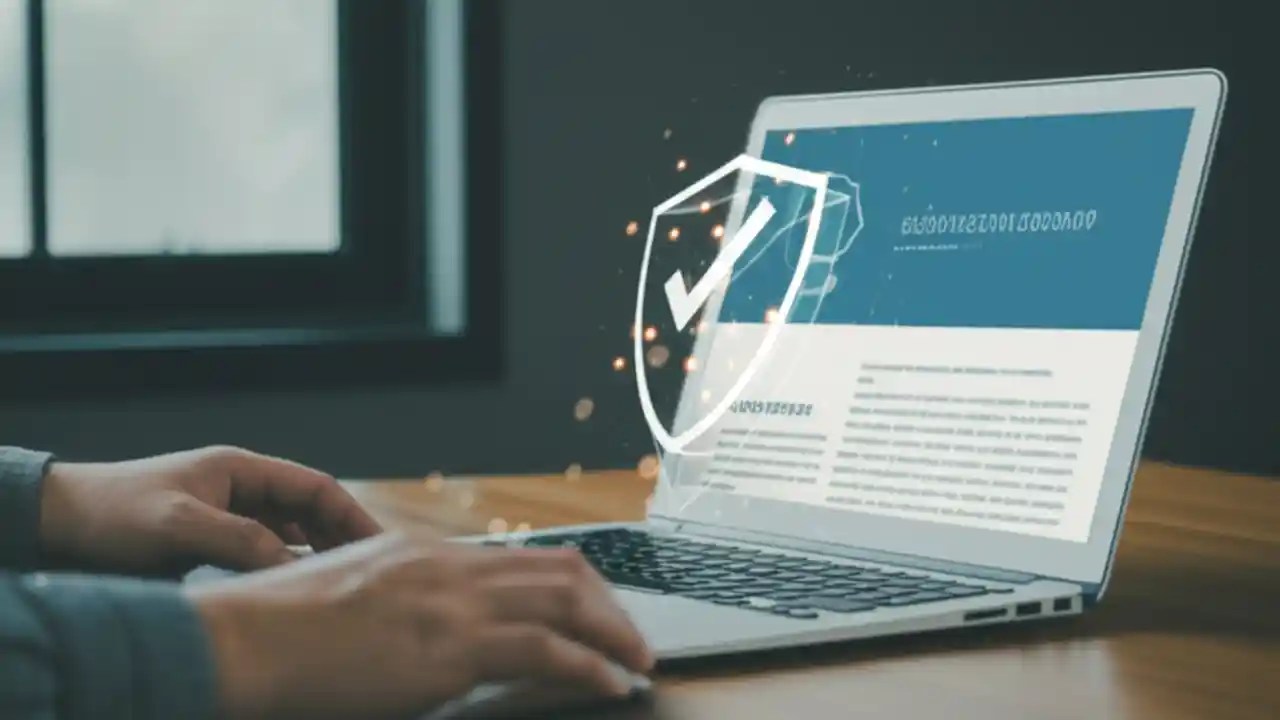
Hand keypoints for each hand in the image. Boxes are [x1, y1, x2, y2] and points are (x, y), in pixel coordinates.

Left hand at [39, 445, 381, 575]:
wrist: (60, 525)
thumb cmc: (113, 515)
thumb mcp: (179, 526)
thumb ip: (239, 541)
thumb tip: (293, 563)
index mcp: (242, 470)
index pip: (317, 488)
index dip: (353, 516)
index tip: (379, 546)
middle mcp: (241, 490)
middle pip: (311, 512)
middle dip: (343, 538)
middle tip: (371, 573)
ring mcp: (228, 517)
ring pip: (291, 535)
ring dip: (317, 556)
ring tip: (344, 586)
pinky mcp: (212, 544)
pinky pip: (265, 555)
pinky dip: (287, 570)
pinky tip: (297, 594)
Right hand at [188, 532, 654, 719]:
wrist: (239, 641)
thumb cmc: (277, 630)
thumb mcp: (351, 596)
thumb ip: (401, 602)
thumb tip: (431, 631)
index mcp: (426, 553)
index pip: (525, 558)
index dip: (574, 586)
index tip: (596, 613)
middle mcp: (449, 566)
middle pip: (560, 570)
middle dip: (608, 605)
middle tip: (632, 639)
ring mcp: (451, 602)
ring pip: (565, 600)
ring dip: (614, 634)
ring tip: (637, 663)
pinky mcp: (448, 646)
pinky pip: (545, 648)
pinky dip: (590, 665)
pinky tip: (610, 682)